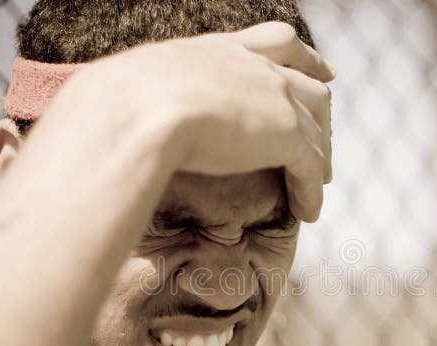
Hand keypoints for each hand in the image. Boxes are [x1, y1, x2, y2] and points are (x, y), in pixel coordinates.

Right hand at [70, 22, 334, 221]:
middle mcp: (252, 66)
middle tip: (324, 140)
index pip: (276, 41)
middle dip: (321, 112)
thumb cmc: (113, 107)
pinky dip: (311, 191)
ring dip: (319, 156)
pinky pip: (311, 166)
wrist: (132, 112)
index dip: (304, 57)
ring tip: (316, 185)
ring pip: (317, 126)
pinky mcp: (286, 133)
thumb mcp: (132, 92)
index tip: (323, 70)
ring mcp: (274, 96)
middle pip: (308, 83)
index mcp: (217, 50)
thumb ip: (144, 101)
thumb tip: (116, 120)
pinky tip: (309, 214)